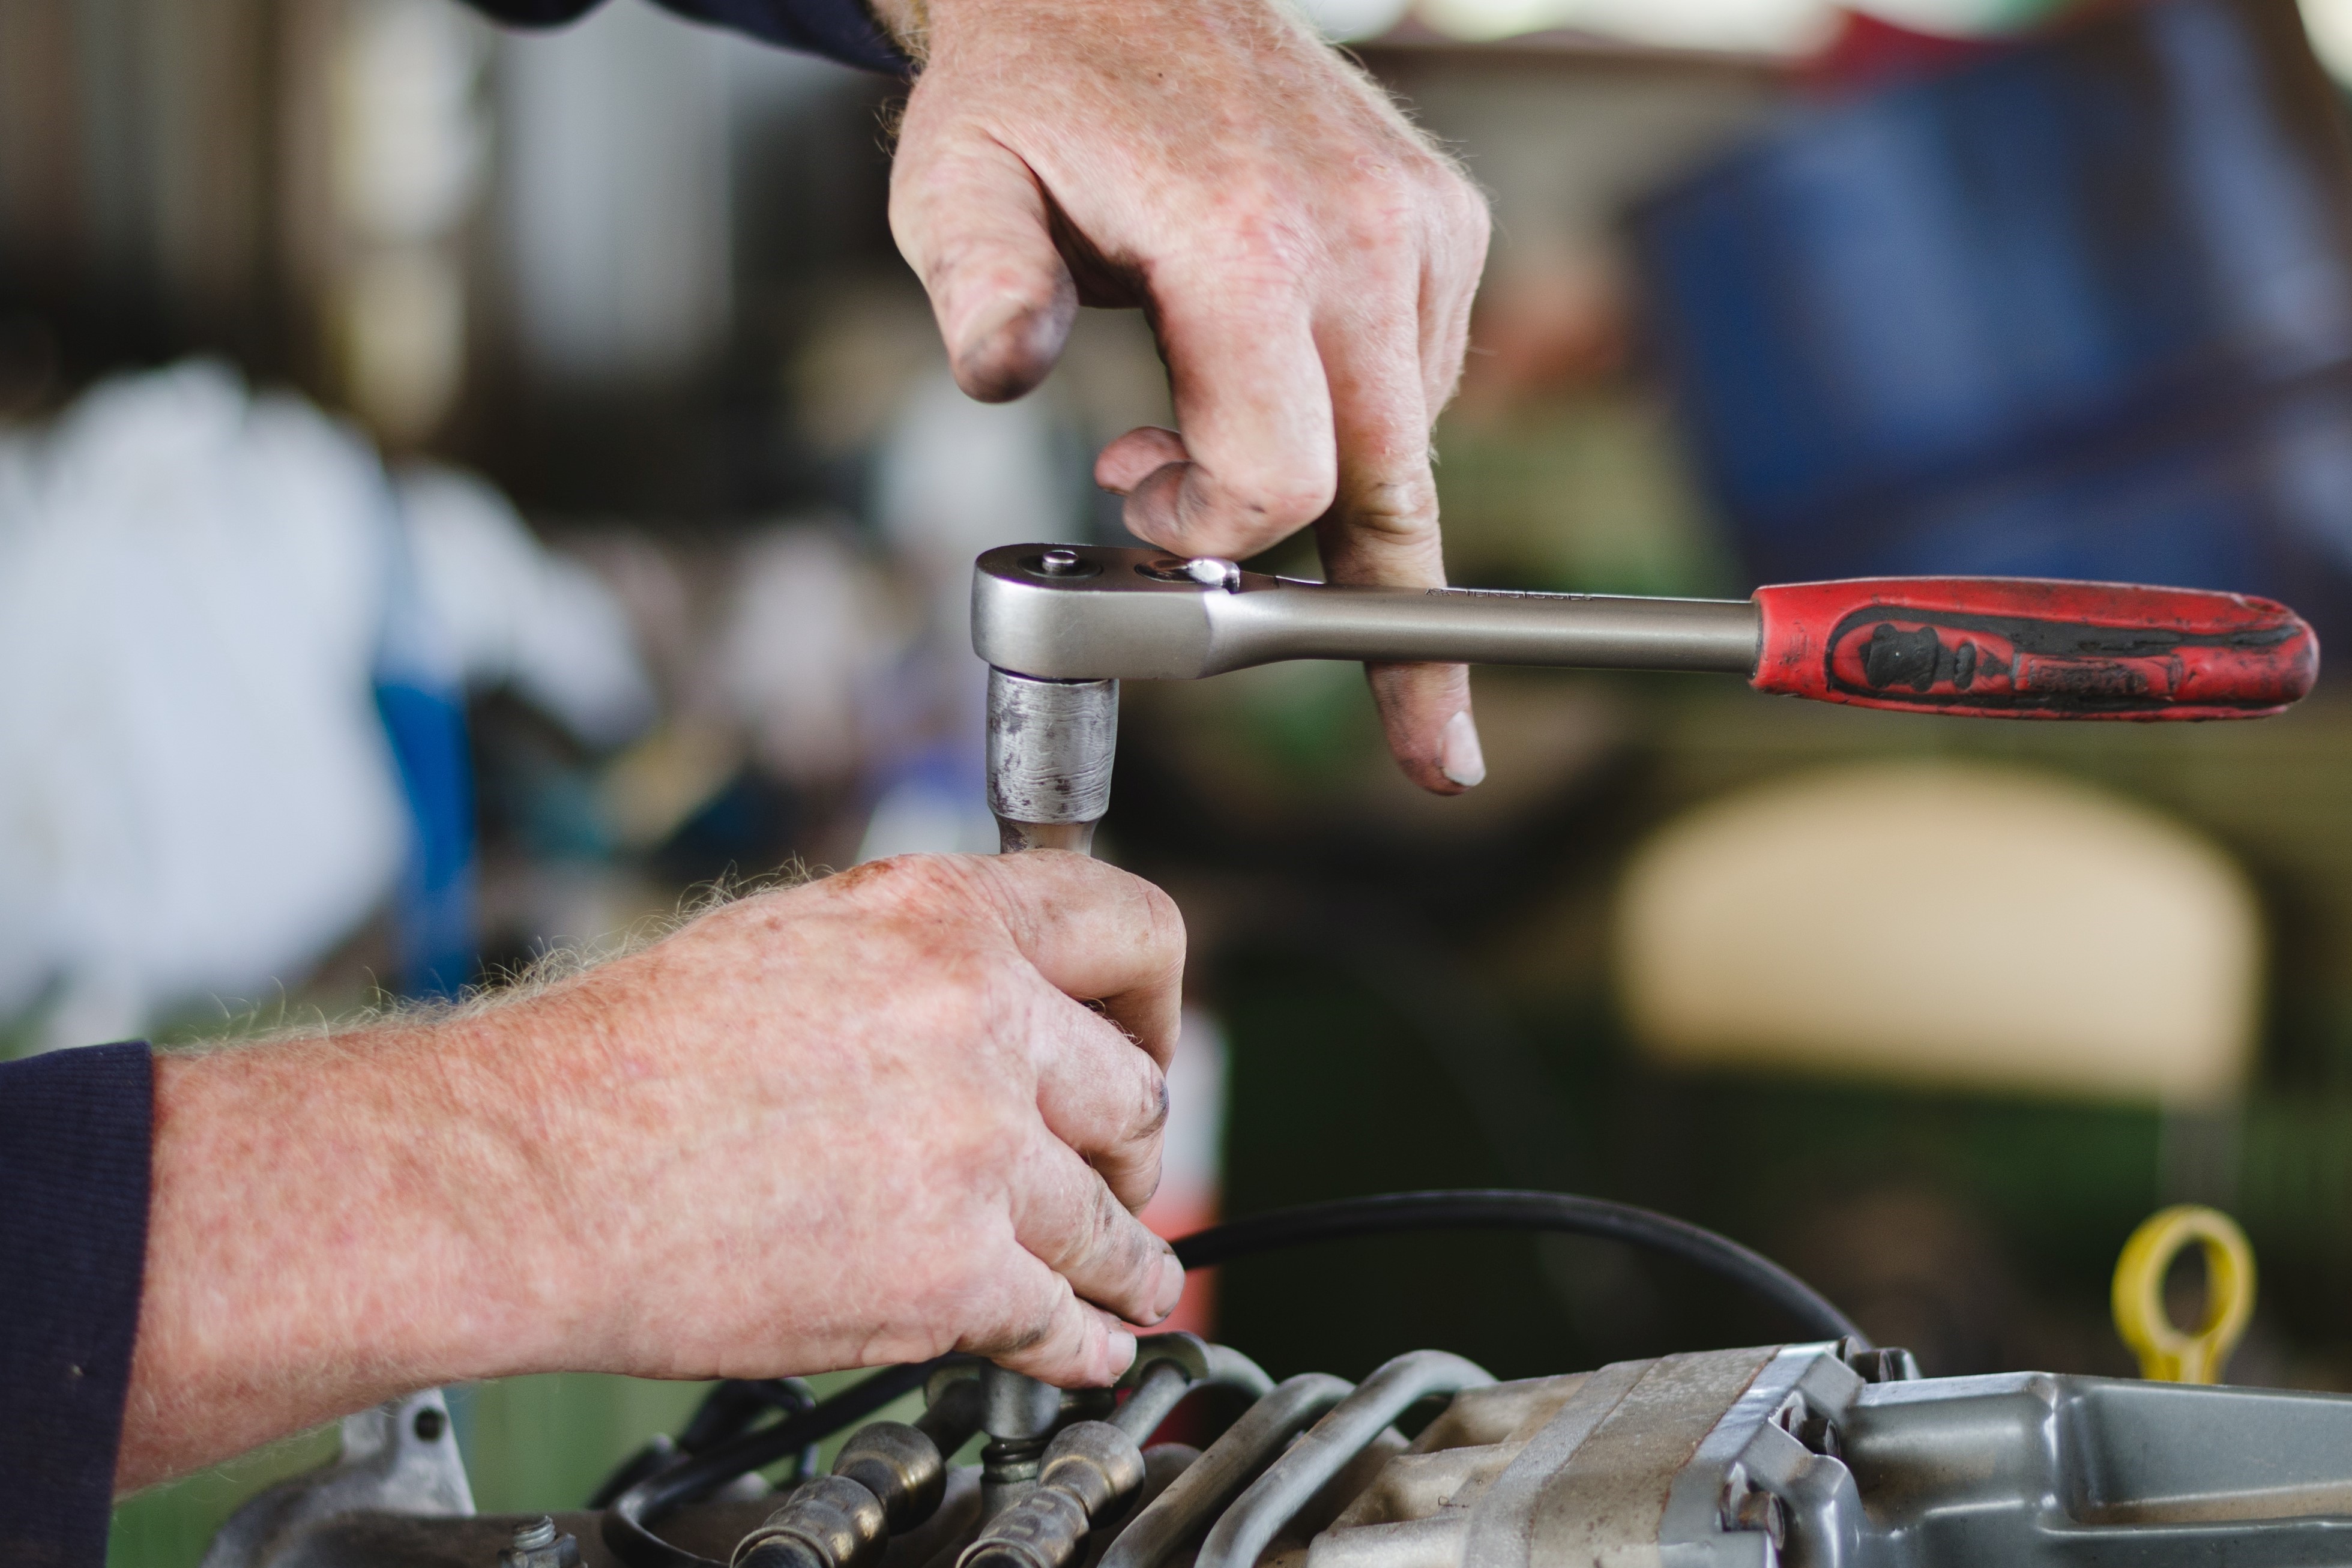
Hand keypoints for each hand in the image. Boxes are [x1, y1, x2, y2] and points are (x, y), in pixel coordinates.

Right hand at [121, 853, 1185, 1488]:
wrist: (531, 1172)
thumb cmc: (618, 1060)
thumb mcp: (790, 942)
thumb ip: (917, 959)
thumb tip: (991, 995)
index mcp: (942, 919)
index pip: (1131, 927)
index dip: (1157, 997)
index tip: (1147, 1039)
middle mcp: (981, 1021)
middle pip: (1140, 1091)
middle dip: (1132, 1145)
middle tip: (1117, 1177)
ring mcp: (979, 1153)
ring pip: (1118, 1219)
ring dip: (1131, 1256)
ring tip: (1136, 1276)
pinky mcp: (954, 1276)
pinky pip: (1067, 1319)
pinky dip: (1083, 1340)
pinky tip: (1083, 1343)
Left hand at [883, 0, 1492, 791]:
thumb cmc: (1033, 91)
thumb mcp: (959, 183)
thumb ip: (981, 288)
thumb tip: (1000, 375)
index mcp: (1248, 246)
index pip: (1283, 481)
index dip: (1210, 539)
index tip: (1139, 511)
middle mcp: (1364, 239)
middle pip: (1393, 495)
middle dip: (1391, 630)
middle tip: (1429, 747)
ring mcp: (1421, 228)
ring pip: (1408, 445)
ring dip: (1322, 484)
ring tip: (1187, 424)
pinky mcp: (1447, 220)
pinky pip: (1425, 379)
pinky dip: (1355, 415)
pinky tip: (1266, 371)